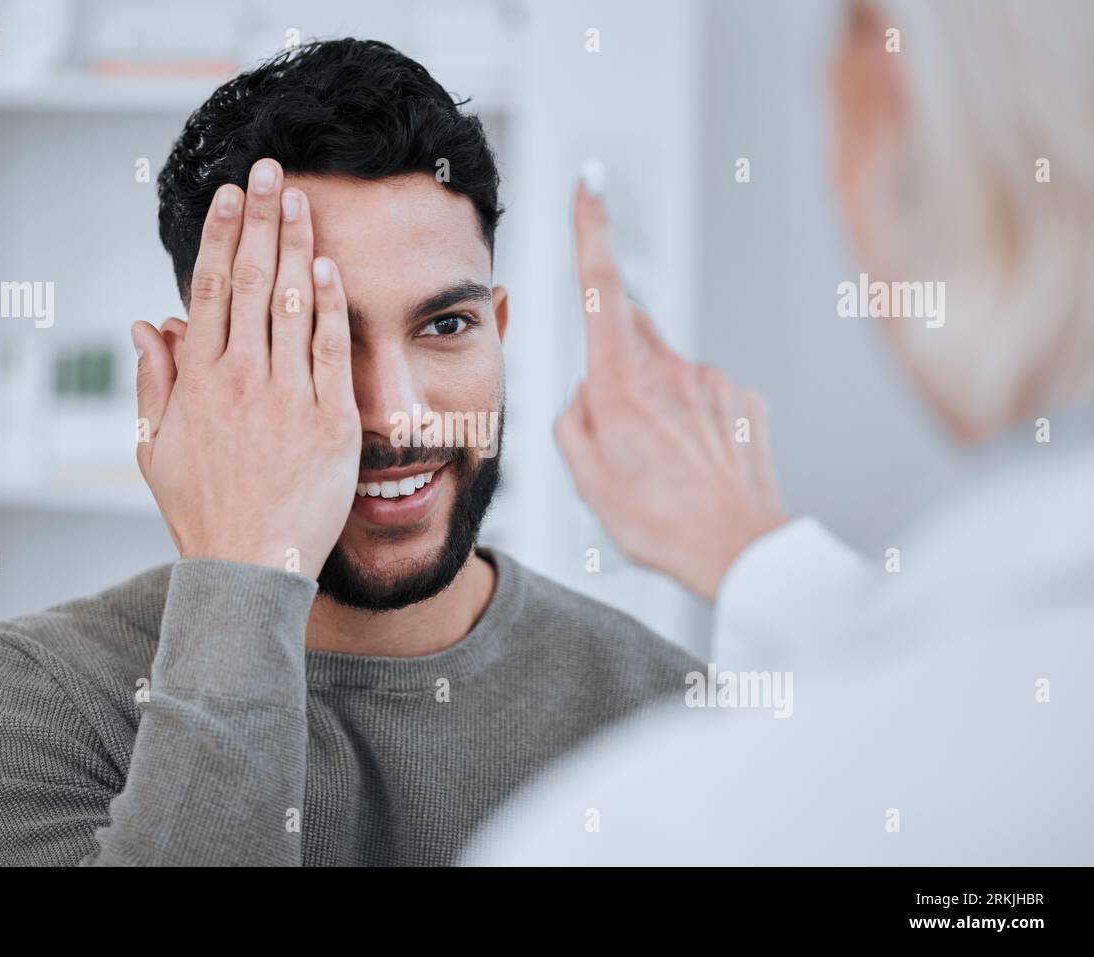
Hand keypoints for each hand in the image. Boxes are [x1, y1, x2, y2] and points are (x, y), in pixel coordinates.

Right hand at [131, 159, 361, 578]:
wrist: (250, 566)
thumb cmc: (202, 511)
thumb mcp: (156, 449)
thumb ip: (155, 381)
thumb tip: (149, 322)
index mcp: (199, 381)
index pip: (212, 288)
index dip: (223, 236)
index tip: (231, 195)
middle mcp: (243, 378)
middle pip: (255, 281)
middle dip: (262, 219)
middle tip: (272, 170)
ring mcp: (290, 397)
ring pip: (295, 304)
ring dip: (298, 244)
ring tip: (302, 199)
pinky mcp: (332, 421)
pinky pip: (334, 350)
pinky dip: (333, 305)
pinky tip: (331, 266)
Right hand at [554, 182, 787, 600]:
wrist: (739, 552)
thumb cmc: (657, 520)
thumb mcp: (585, 477)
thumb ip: (572, 419)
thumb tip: (586, 390)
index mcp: (621, 383)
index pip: (602, 288)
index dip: (591, 230)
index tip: (589, 183)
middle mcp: (670, 368)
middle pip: (630, 330)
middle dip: (613, 355)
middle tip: (616, 419)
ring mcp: (712, 380)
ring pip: (665, 370)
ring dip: (654, 401)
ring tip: (661, 465)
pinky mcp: (742, 398)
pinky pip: (701, 394)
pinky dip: (688, 419)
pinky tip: (693, 464)